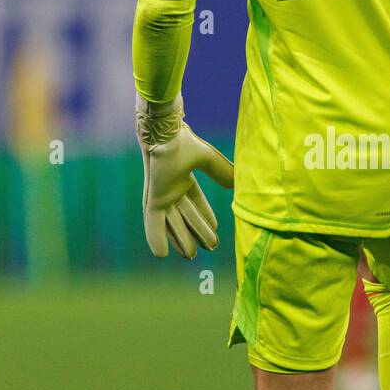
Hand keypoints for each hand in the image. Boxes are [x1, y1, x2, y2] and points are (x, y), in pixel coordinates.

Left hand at [136, 94, 233, 258]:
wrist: (166, 134)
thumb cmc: (184, 142)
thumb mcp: (208, 159)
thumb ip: (221, 171)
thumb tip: (237, 183)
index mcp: (182, 179)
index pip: (195, 202)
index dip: (204, 217)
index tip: (215, 231)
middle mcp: (170, 189)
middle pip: (185, 216)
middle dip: (196, 233)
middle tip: (209, 247)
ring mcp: (160, 196)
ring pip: (172, 224)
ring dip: (181, 240)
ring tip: (191, 256)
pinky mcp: (152, 200)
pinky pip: (154, 224)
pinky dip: (157, 239)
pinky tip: (161, 255)